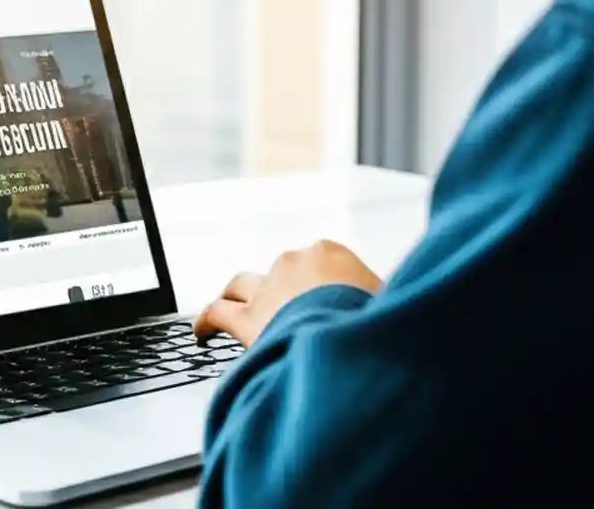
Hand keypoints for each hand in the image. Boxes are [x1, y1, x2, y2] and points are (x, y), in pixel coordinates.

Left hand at [193, 240, 382, 346]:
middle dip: (278, 292)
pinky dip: (206, 321)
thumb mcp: (391, 304)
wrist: (357, 339)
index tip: (320, 305)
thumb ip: (380, 304)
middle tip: (281, 313)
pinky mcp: (248, 318)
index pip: (316, 265)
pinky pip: (217, 313)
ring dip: (235, 298)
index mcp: (330, 253)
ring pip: (240, 287)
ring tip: (226, 313)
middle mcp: (294, 263)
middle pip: (279, 274)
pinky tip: (202, 333)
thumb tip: (391, 315)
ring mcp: (268, 288)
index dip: (316, 287)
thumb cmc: (381, 324)